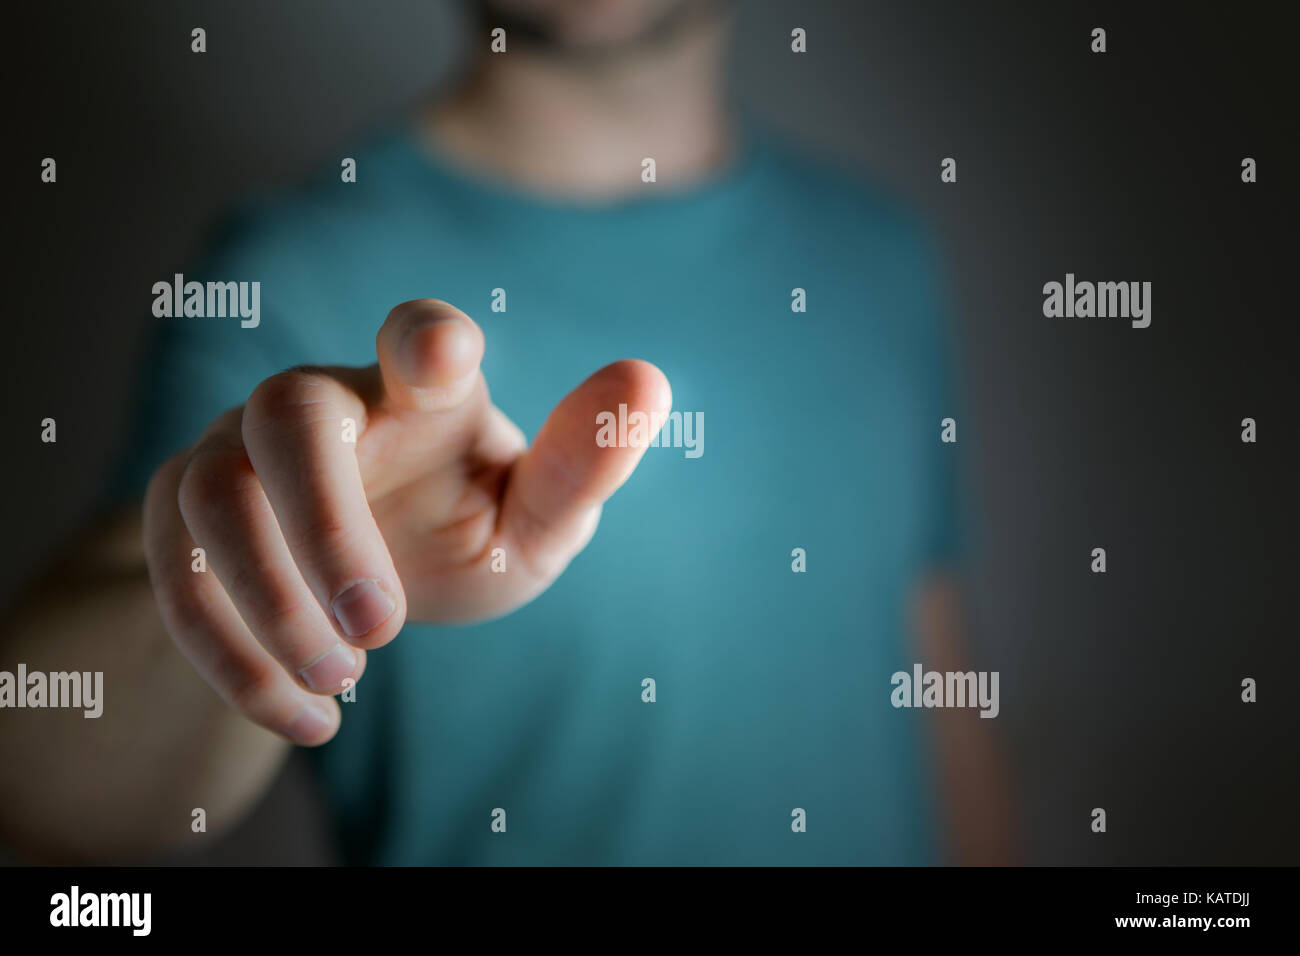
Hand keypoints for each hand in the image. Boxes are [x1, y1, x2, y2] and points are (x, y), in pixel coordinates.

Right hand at [142, 299, 670, 744]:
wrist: (364, 594)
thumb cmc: (462, 531)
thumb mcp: (534, 519)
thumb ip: (581, 464)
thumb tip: (649, 383)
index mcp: (423, 393)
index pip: (418, 335)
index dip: (425, 337)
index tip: (443, 357)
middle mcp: (325, 404)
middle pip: (289, 416)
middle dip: (326, 527)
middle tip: (380, 633)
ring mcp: (240, 451)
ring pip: (215, 494)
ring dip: (271, 601)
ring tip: (345, 681)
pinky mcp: (184, 518)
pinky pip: (177, 578)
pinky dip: (235, 659)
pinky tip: (309, 720)